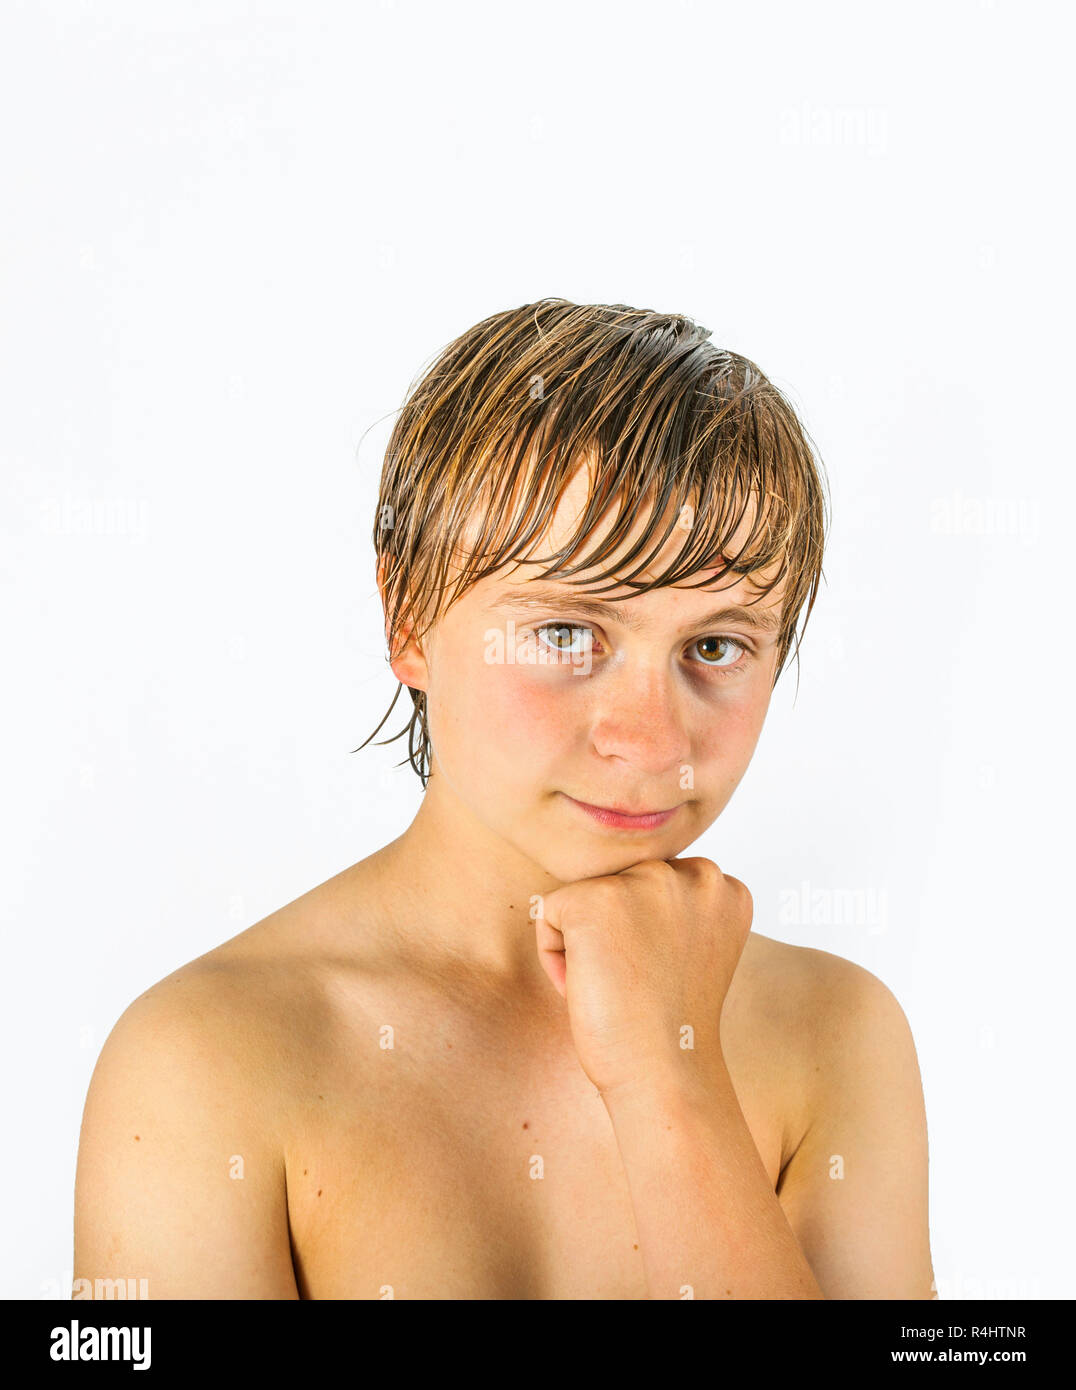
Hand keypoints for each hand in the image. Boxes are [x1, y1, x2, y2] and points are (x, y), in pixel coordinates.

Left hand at [533, 857, 752, 1099]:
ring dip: (586, 942)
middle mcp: (693, 873)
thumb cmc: (670, 1027)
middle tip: (637, 985)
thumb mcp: (690, 950)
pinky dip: (554, 955)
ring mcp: (646, 881)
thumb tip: (620, 887)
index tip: (659, 978)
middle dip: (615, 934)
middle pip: (619, 885)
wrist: (664, 1072)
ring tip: (616, 985)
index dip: (644, 937)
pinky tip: (589, 986)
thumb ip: (673, 908)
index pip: (652, 886)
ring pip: (585, 897)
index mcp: (723, 888)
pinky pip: (548, 912)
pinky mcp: (596, 898)